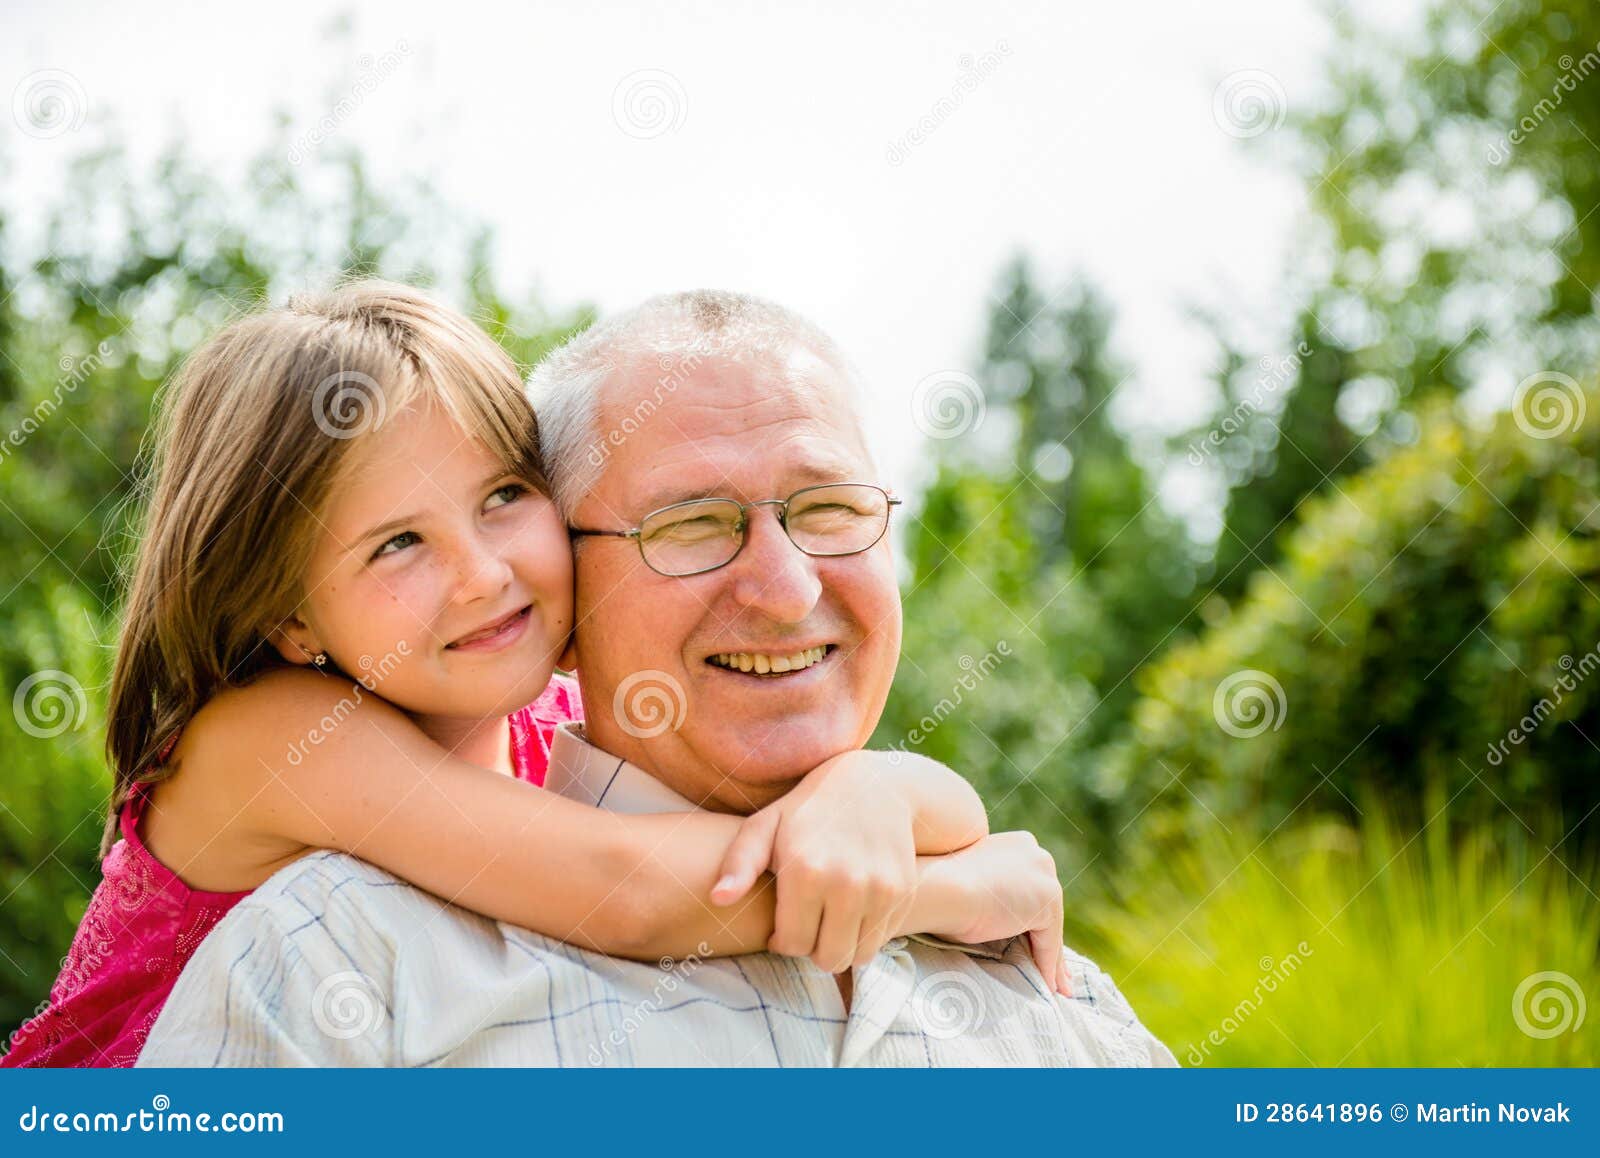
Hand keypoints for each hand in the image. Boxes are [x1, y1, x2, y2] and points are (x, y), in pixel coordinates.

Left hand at [710, 751, 919, 972]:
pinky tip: (853, 907)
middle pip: (827, 959)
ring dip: (840, 945)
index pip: (792, 945)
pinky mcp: (901, 892)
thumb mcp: (765, 826)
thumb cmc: (807, 810)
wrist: (874, 786)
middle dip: (813, 948)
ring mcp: (878, 889)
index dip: (783, 940)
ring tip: (829, 918)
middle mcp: (844, 883)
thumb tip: (718, 899)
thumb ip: (739, 864)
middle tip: (807, 923)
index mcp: (804, 871)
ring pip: (856, 956)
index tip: (783, 924)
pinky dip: (865, 933)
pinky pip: (879, 939)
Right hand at [907, 830, 1071, 995]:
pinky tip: (1048, 985)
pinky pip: (1050, 941)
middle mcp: (1035, 852)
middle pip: (1043, 904)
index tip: (1028, 937)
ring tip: (1053, 983)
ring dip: (1050, 956)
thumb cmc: (938, 889)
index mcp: (1014, 844)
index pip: (1028, 887)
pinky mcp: (1047, 901)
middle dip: (1045, 936)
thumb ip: (988, 896)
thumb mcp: (968, 887)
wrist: (939, 887)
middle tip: (1048, 966)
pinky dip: (1049, 965)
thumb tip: (991, 922)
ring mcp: (1044, 875)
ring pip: (1050, 925)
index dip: (1028, 915)